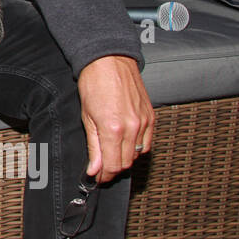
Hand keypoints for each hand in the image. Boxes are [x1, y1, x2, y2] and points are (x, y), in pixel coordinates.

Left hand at [77, 55, 154, 182]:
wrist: (110, 61)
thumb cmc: (95, 84)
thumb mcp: (87, 117)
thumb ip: (93, 146)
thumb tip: (94, 170)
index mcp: (113, 129)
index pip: (112, 166)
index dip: (103, 176)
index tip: (96, 177)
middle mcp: (132, 128)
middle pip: (126, 163)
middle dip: (113, 169)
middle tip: (101, 167)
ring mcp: (144, 123)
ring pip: (137, 155)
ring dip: (124, 159)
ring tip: (111, 153)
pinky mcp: (151, 118)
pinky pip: (147, 143)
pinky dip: (137, 148)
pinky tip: (125, 143)